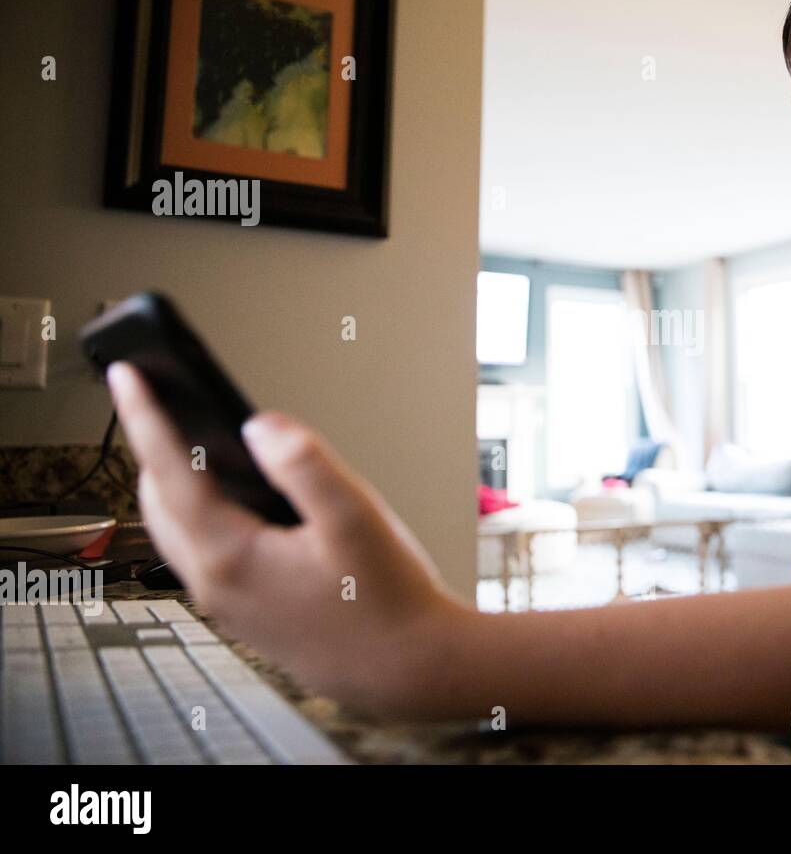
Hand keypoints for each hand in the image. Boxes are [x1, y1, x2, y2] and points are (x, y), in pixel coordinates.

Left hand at [106, 361, 472, 719]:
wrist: (409, 670)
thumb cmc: (389, 602)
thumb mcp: (357, 519)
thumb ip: (307, 465)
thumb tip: (262, 426)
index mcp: (231, 555)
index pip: (169, 470)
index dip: (145, 415)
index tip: (127, 374)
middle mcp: (216, 583)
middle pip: (158, 502)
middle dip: (154, 447)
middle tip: (159, 401)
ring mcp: (227, 603)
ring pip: (177, 530)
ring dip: (176, 483)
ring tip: (194, 442)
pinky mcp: (246, 613)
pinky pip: (202, 553)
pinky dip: (202, 514)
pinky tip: (240, 500)